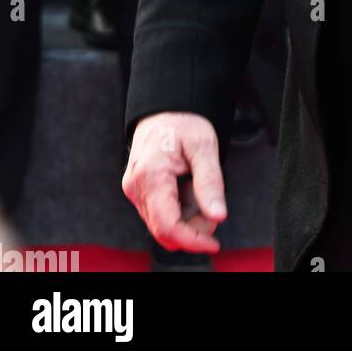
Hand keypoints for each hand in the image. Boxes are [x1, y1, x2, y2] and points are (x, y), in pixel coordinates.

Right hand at [123, 112, 226, 252]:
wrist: (164, 107)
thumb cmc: (183, 122)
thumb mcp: (204, 146)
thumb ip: (210, 183)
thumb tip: (218, 216)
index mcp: (151, 175)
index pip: (168, 226)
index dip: (192, 240)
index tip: (213, 243)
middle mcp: (136, 187)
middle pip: (164, 230)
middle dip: (192, 229)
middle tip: (212, 206)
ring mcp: (134, 190)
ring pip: (161, 224)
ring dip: (186, 219)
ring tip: (199, 188)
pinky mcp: (136, 191)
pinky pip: (158, 213)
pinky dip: (177, 210)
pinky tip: (187, 188)